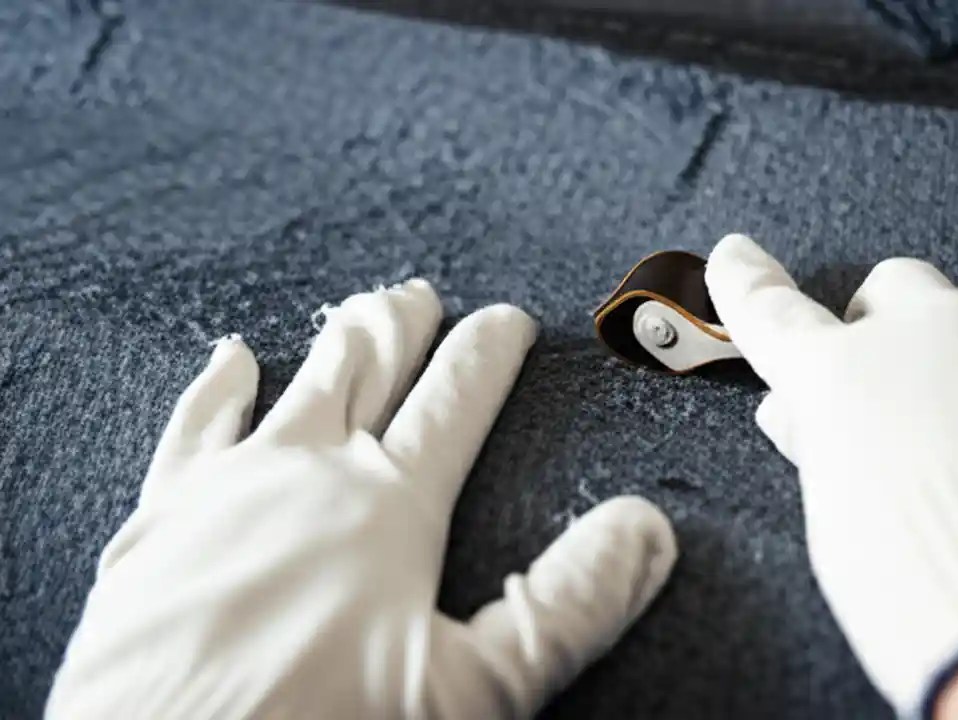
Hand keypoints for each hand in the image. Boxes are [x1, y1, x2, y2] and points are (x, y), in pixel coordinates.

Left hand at [48, 281, 676, 718]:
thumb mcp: (470, 689)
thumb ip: (563, 607)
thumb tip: (644, 530)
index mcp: (390, 505)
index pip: (455, 403)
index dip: (488, 354)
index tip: (508, 319)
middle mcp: (310, 472)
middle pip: (370, 372)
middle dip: (404, 328)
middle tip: (423, 293)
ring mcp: (228, 486)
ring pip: (294, 383)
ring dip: (332, 342)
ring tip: (357, 309)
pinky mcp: (159, 518)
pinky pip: (194, 423)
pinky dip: (218, 384)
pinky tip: (233, 358)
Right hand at [704, 234, 957, 717]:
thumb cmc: (944, 596)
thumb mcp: (848, 533)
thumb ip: (828, 452)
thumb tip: (800, 411)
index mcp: (841, 381)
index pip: (774, 315)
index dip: (749, 283)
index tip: (738, 255)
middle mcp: (923, 328)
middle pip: (899, 289)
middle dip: (906, 326)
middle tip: (930, 387)